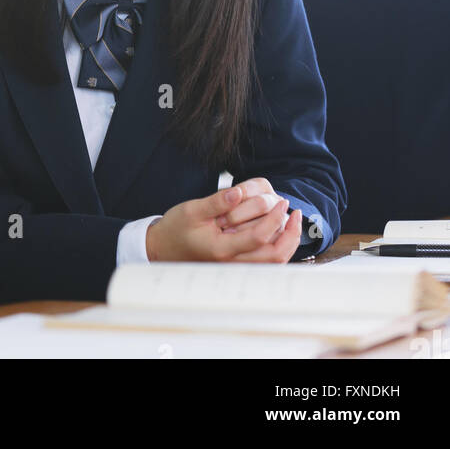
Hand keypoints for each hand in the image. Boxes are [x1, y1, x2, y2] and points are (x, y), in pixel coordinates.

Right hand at [145, 184, 301, 262]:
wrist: (163, 249)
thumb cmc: (176, 228)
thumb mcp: (192, 210)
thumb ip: (217, 202)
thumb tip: (238, 192)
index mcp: (221, 249)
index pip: (259, 237)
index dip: (275, 218)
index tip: (282, 202)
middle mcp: (232, 263)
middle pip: (275, 257)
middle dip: (291, 235)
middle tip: (296, 213)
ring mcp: (236, 268)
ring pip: (274, 263)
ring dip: (288, 242)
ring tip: (292, 220)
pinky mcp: (237, 266)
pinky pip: (266, 262)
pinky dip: (279, 248)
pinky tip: (280, 231)